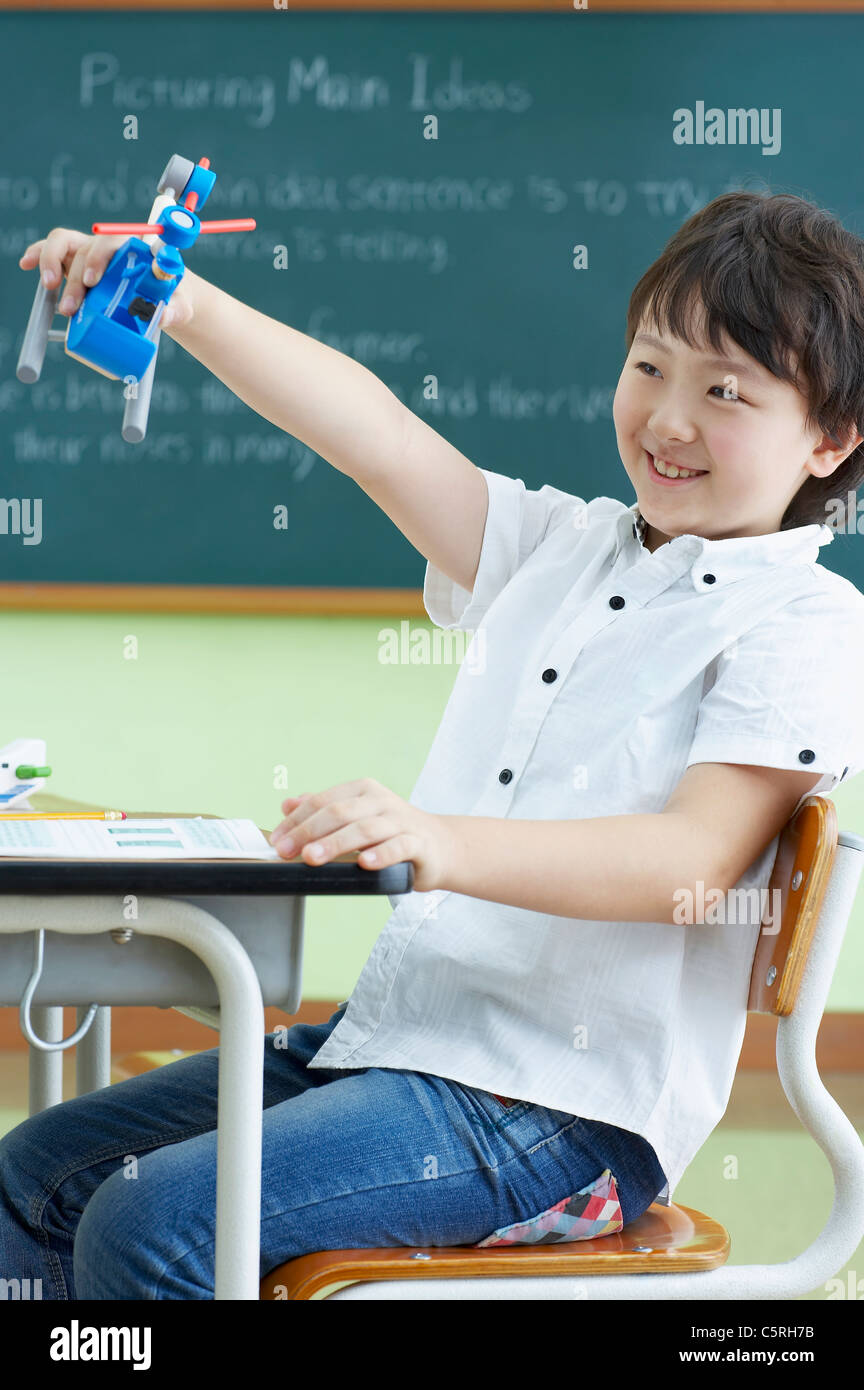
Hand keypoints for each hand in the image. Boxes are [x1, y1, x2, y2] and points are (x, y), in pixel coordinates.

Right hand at [18, 227, 194, 330]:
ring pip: (63, 243)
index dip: (99, 257)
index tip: (93, 280)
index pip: (112, 241)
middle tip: (71, 306)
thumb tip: (162, 317)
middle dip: (74, 277)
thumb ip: (176, 310)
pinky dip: (38, 255)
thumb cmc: (173, 295)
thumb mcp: (181, 304)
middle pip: (84, 248)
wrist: (166, 296)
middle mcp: (108, 247)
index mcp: (133, 248)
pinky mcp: (77, 264)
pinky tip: (26, 265)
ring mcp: (90, 253)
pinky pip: (54, 253)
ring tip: (50, 288)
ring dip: (51, 263)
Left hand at [268, 776, 452, 892]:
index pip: (322, 801)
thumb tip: (287, 804)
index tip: (277, 841)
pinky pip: (398, 846)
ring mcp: (400, 820)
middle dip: (308, 832)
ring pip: (364, 829)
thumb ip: (323, 810)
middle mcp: (380, 801)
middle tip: (286, 851)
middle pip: (339, 813)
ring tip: (312, 858)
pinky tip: (364, 862)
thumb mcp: (355, 817)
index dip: (296, 821)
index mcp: (362, 791)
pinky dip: (380, 854)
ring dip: (335, 843)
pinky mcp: (418, 843)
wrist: (440, 846)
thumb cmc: (392, 832)